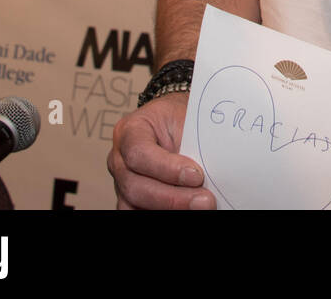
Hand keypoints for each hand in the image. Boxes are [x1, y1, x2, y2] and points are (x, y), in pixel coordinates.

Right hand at [108, 92, 215, 208]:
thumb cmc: (180, 118)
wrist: (175, 122)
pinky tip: (185, 208)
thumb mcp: (186, 120)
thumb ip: (191, 145)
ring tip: (198, 206)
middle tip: (205, 201)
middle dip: (173, 198)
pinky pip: (140, 212)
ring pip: (134, 205)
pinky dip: (164, 211)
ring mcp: (122, 182)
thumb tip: (211, 171)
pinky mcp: (130, 199)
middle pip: (135, 186)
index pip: (139, 153)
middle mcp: (119, 159)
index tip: (197, 175)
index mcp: (130, 131)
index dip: (167, 168)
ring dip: (169, 208)